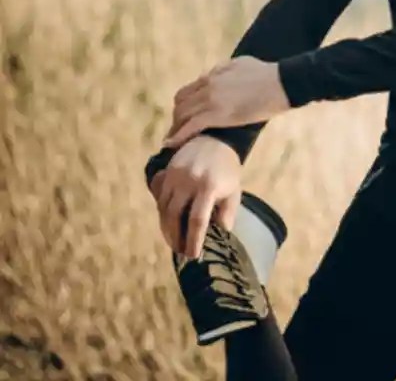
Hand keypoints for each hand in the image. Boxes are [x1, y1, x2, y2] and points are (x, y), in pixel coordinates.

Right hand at [147, 135, 242, 258]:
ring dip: (166, 228)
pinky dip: (161, 212)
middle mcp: (188, 181)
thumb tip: (219, 238)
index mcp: (208, 187)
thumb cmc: (227, 172)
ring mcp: (175, 175)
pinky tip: (167, 223)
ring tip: (174, 241)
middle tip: (180, 252)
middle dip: (176, 238)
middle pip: (175, 216)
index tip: (193, 256)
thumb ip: (226, 215)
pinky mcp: (166, 172)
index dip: (193, 240)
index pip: (198, 220)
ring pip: (163, 208)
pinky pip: (159, 196)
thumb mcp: (233, 193)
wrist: (215, 141)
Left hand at [164, 56, 290, 147]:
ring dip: (176, 128)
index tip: (183, 117)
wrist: (281, 83)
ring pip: (182, 116)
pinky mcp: (217, 115)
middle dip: (177, 119)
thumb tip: (214, 74)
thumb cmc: (267, 73)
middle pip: (180, 105)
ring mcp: (211, 101)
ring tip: (174, 140)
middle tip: (178, 131)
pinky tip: (171, 144)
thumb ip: (223, 70)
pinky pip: (191, 126)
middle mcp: (207, 87)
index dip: (181, 107)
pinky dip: (178, 136)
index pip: (185, 93)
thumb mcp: (240, 64)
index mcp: (212, 77)